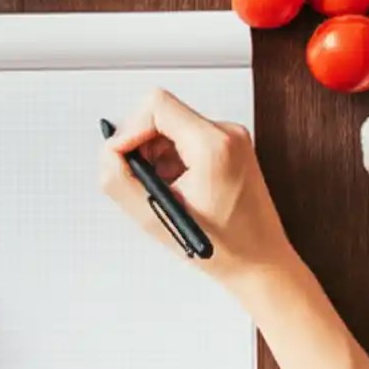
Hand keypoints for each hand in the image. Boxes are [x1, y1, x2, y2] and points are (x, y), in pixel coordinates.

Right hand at [99, 89, 294, 292]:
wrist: (261, 262)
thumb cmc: (224, 248)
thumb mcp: (157, 217)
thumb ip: (120, 181)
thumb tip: (107, 155)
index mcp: (213, 146)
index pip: (156, 106)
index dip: (129, 130)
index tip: (121, 156)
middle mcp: (227, 133)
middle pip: (162, 114)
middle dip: (142, 146)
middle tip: (140, 180)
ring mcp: (232, 138)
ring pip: (172, 126)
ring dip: (157, 155)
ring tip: (165, 191)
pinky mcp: (231, 146)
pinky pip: (187, 138)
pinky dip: (172, 160)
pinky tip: (179, 189)